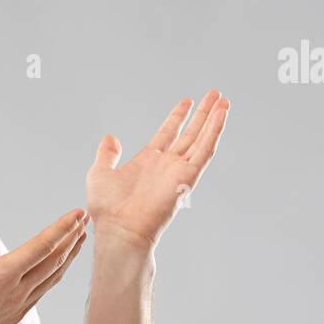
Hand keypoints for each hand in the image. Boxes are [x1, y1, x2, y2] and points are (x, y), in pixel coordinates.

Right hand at [0, 205, 88, 323]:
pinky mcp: (18, 314)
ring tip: (81, 237)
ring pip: (54, 276)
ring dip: (70, 255)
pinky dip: (58, 273)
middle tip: (85, 217)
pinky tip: (59, 266)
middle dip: (72, 237)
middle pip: (55, 260)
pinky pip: (45, 289)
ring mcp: (20, 305)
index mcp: (2, 276)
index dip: (62, 227)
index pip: (41, 246)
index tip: (78, 213)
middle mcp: (17, 291)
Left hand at [85, 89, 229, 250]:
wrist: (119, 229)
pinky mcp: (188, 177)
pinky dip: (214, 132)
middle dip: (202, 114)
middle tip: (215, 95)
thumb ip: (107, 154)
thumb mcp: (100, 172)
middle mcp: (166, 165)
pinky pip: (205, 151)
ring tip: (223, 100)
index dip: (178, 117)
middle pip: (190, 133)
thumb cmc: (108, 209)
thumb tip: (110, 138)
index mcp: (148, 161)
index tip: (187, 101)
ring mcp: (178, 170)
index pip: (168, 133)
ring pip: (201, 139)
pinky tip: (221, 116)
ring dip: (213, 120)